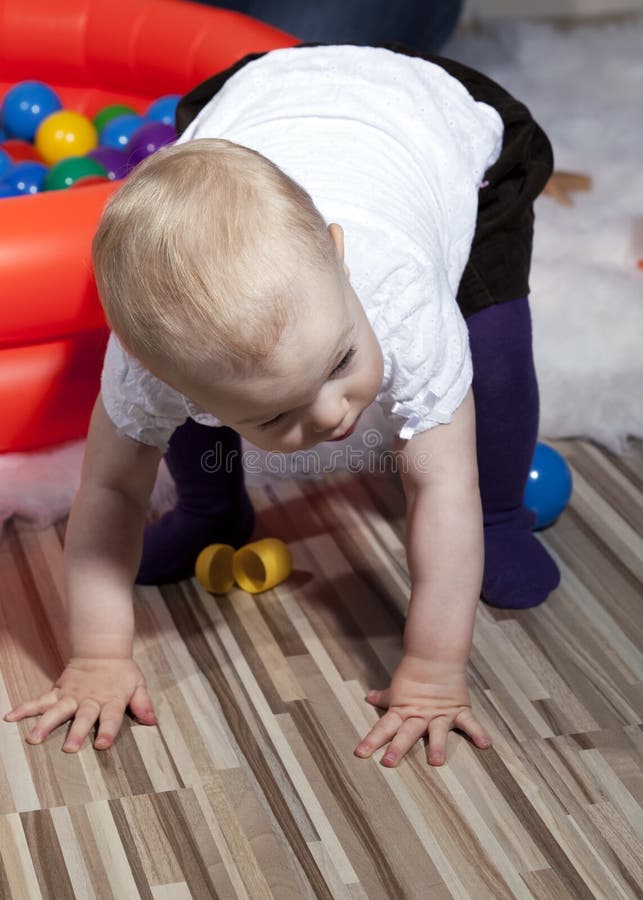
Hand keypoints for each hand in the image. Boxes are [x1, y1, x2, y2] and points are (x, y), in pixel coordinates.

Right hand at [3, 657, 156, 751]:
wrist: (102, 649)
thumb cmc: (121, 672)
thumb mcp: (137, 684)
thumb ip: (143, 704)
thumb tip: (153, 721)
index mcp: (111, 699)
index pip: (111, 717)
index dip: (108, 730)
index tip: (102, 745)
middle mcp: (90, 699)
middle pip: (83, 716)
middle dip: (77, 732)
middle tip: (69, 748)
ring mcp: (72, 695)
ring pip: (58, 710)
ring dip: (46, 724)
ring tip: (33, 738)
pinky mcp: (58, 691)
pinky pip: (40, 701)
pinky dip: (25, 708)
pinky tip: (11, 716)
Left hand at [354, 654, 489, 767]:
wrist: (435, 655)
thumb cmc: (414, 672)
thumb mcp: (397, 688)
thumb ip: (385, 697)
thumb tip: (369, 697)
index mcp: (403, 710)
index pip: (384, 727)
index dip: (372, 740)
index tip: (360, 753)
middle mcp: (420, 715)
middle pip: (407, 733)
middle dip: (398, 748)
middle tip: (389, 763)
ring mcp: (440, 714)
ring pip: (437, 732)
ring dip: (437, 746)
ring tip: (436, 762)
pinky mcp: (458, 709)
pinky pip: (469, 723)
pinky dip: (477, 732)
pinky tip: (485, 744)